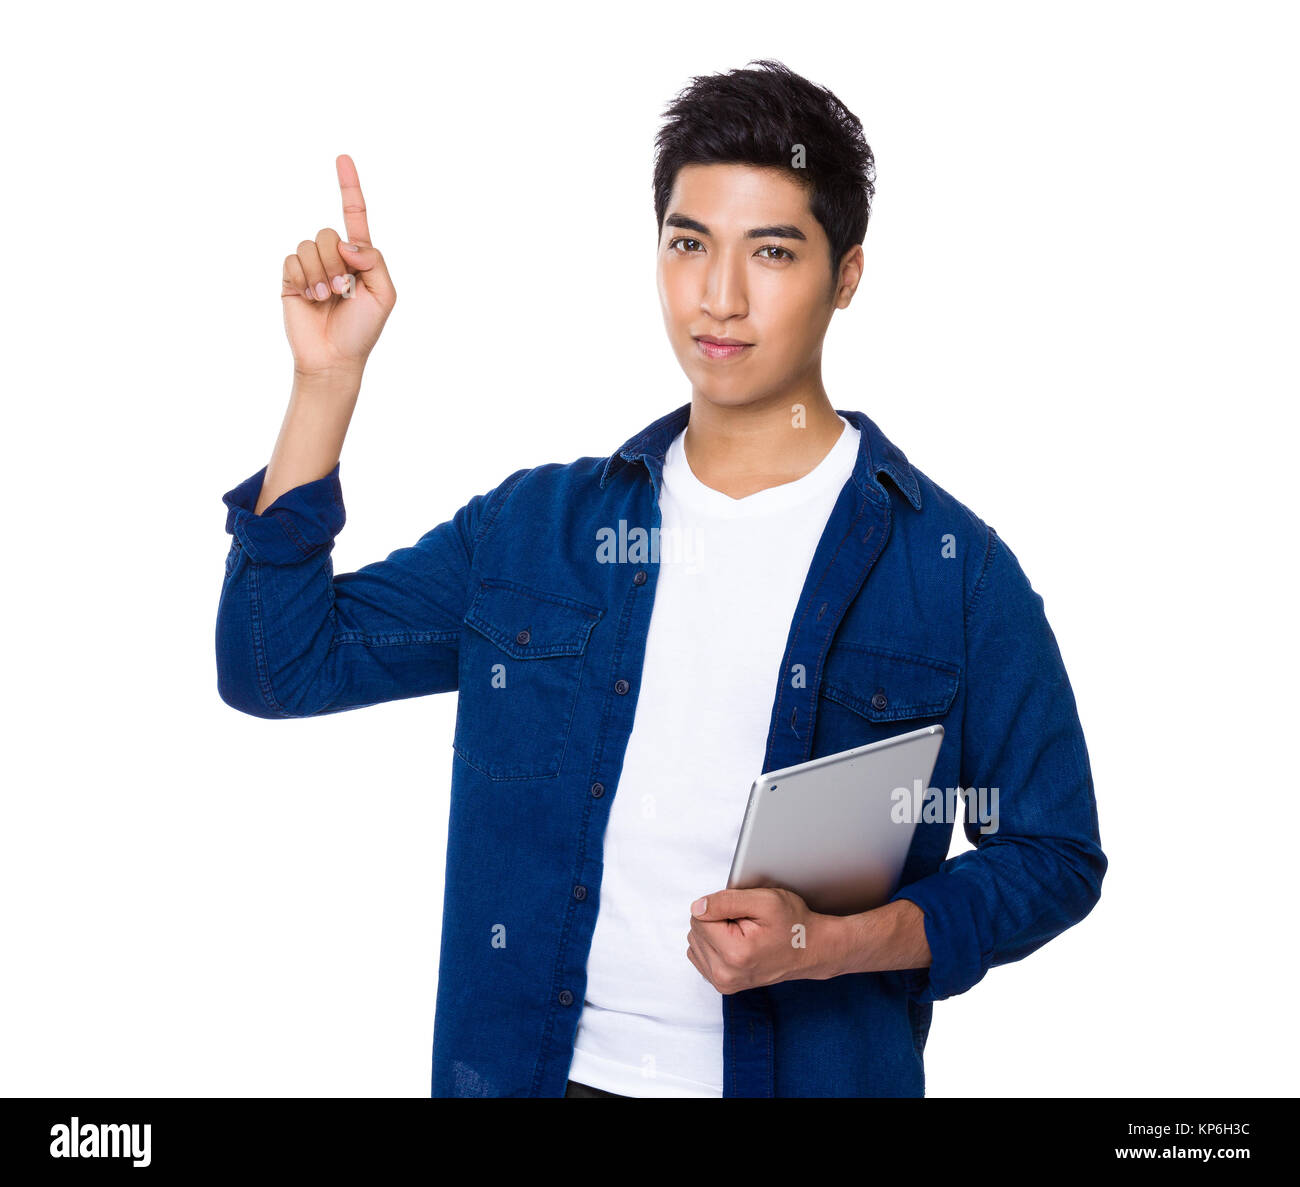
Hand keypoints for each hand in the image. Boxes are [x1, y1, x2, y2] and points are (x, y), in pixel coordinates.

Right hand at [280, 154, 396, 378]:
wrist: (334, 358)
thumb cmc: (363, 330)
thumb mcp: (384, 295)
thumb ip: (374, 260)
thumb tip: (345, 241)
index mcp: (360, 257)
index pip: (354, 215)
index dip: (349, 186)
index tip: (342, 158)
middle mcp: (334, 257)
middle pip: (328, 233)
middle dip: (336, 263)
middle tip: (342, 292)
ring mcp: (311, 266)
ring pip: (309, 246)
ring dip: (320, 274)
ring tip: (326, 298)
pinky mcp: (290, 278)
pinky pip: (292, 261)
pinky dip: (303, 279)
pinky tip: (309, 298)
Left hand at [686, 888, 837, 993]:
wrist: (810, 950)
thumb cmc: (793, 924)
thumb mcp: (765, 901)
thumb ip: (725, 901)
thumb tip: (697, 907)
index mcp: (734, 954)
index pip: (699, 916)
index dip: (721, 907)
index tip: (744, 914)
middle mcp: (725, 974)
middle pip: (695, 930)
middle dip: (717, 920)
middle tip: (747, 924)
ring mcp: (723, 983)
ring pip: (696, 941)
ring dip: (715, 932)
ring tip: (744, 934)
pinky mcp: (723, 985)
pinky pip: (700, 954)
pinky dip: (715, 944)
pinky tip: (737, 944)